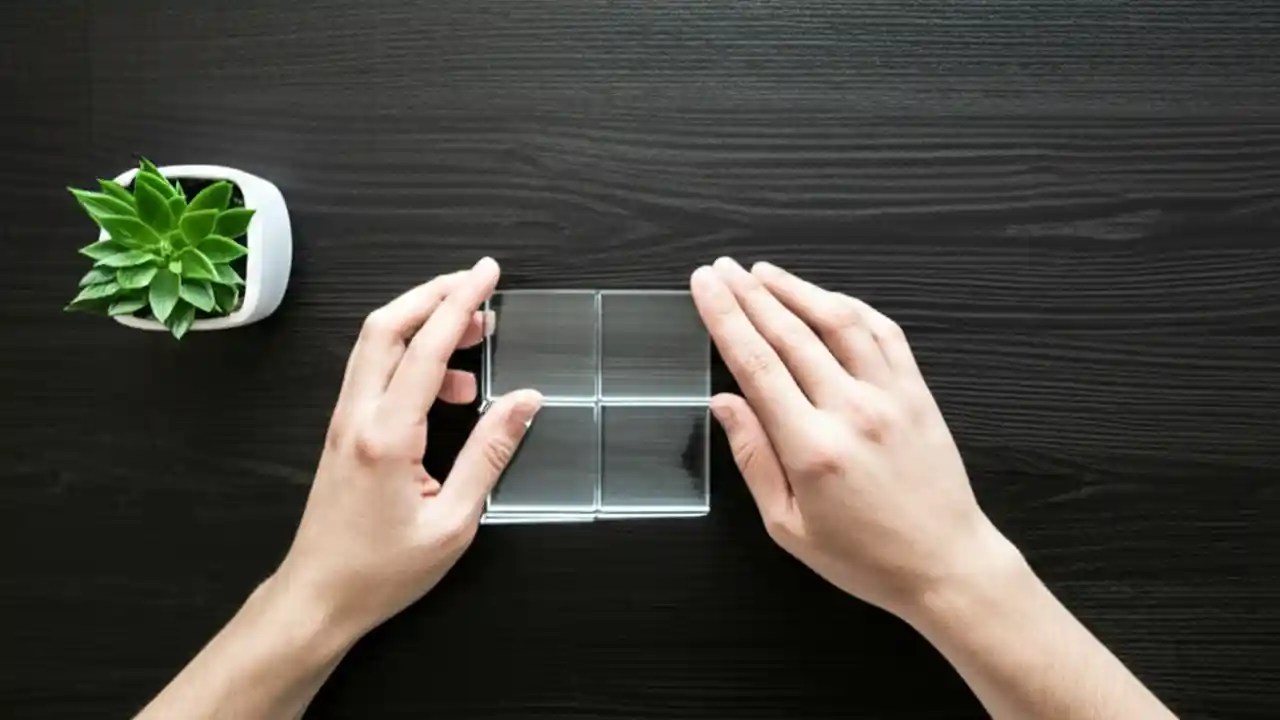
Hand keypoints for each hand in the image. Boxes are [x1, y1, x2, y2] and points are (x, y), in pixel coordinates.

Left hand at [272, 258, 541, 639]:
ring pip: (376, 344)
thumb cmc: (381, 571)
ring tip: (475, 342)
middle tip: (478, 287)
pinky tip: (449, 386)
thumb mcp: (454, 520)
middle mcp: (357, 417)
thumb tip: (525, 403)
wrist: (318, 596)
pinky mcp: (343, 432)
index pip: (427, 347)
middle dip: (435, 294)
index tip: (487, 274)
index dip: (460, 302)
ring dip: (422, 325)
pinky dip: (411, 358)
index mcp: (387, 435)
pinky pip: (374, 372)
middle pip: (387, 326)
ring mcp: (344, 421)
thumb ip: (491, 453)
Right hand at [692, 258, 1016, 617]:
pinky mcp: (918, 393)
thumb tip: (724, 402)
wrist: (946, 564)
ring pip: (839, 322)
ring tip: (763, 272)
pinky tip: (826, 298)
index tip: (705, 286)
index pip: (757, 365)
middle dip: (749, 294)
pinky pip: (884, 333)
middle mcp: (852, 411)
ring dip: (797, 289)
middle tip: (721, 268)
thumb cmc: (863, 557)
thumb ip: (754, 458)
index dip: (726, 318)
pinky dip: (852, 307)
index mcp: (811, 448)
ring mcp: (890, 396)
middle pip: (791, 334)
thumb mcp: (788, 525)